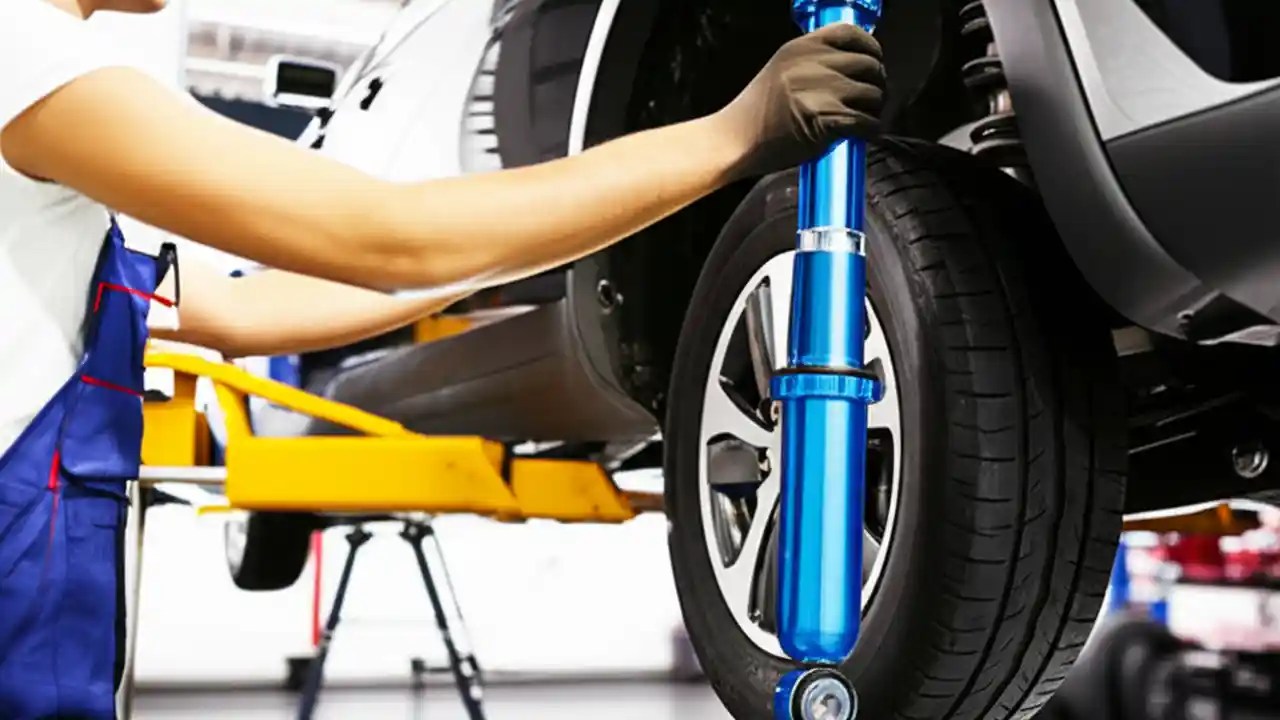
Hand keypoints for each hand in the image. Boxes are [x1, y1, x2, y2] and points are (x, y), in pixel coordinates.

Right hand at [711, 23, 885, 178]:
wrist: (735, 141)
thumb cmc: (758, 113)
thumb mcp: (782, 69)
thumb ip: (813, 62)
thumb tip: (853, 66)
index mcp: (801, 47)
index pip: (852, 34)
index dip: (871, 49)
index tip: (873, 63)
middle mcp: (812, 64)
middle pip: (869, 66)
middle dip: (876, 85)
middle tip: (869, 101)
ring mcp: (819, 91)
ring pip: (873, 95)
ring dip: (874, 110)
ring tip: (862, 120)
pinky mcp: (825, 119)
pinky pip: (867, 122)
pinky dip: (870, 131)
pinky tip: (862, 135)